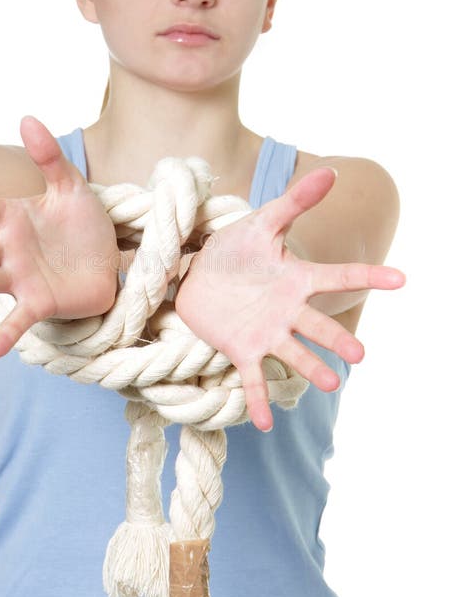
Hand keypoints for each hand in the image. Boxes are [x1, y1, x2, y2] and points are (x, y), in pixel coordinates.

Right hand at [0, 116, 120, 358]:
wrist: (112, 260)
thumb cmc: (84, 225)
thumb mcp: (72, 187)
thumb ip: (49, 157)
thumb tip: (26, 118)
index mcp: (14, 219)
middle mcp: (10, 250)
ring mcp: (21, 278)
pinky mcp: (39, 302)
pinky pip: (19, 320)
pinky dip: (6, 335)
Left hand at [174, 167, 405, 431]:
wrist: (195, 273)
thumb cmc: (233, 248)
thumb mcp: (260, 223)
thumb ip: (294, 202)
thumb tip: (331, 172)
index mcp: (297, 278)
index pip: (338, 277)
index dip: (369, 276)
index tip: (401, 280)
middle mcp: (288, 310)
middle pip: (317, 326)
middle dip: (337, 340)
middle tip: (357, 355)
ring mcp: (266, 333)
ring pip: (293, 354)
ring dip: (310, 369)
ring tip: (329, 384)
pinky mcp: (241, 350)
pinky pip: (253, 378)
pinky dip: (259, 401)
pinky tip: (265, 424)